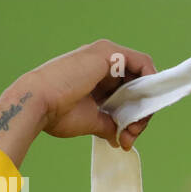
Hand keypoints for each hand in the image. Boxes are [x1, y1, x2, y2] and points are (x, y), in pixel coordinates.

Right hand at [29, 39, 156, 148]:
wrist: (38, 104)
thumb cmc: (56, 113)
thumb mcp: (91, 121)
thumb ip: (109, 125)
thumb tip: (120, 138)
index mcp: (96, 78)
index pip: (128, 93)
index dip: (134, 115)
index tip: (128, 137)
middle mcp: (102, 64)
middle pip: (137, 86)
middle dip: (140, 114)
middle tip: (132, 135)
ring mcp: (106, 55)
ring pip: (142, 78)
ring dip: (145, 103)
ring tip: (134, 127)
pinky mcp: (109, 53)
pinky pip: (143, 63)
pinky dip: (151, 81)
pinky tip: (146, 103)